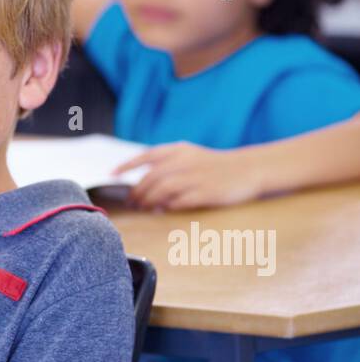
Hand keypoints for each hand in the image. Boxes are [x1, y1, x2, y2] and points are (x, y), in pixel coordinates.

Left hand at [112, 141, 261, 210]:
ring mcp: (196, 177)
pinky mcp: (206, 193)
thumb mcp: (191, 155)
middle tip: (131, 202)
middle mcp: (185, 161)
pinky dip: (167, 207)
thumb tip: (145, 182)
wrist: (249, 169)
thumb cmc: (216, 165)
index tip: (113, 173)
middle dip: (137, 191)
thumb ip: (168, 164)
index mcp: (180, 150)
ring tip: (143, 208)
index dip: (127, 165)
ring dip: (148, 200)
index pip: (146, 156)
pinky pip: (180, 201)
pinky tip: (162, 211)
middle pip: (151, 177)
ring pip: (162, 189)